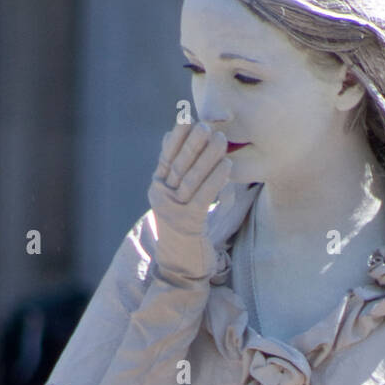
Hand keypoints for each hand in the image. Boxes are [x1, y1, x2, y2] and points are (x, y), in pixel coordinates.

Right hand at [147, 121, 232, 281]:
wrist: (182, 267)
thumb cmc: (186, 231)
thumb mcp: (179, 201)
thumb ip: (177, 174)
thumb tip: (172, 140)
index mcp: (158, 188)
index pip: (166, 156)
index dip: (177, 136)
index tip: (188, 117)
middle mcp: (160, 197)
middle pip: (179, 164)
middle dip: (194, 142)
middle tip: (209, 125)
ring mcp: (172, 211)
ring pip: (191, 178)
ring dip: (208, 156)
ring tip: (223, 140)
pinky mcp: (187, 223)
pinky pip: (203, 196)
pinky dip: (216, 179)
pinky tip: (227, 166)